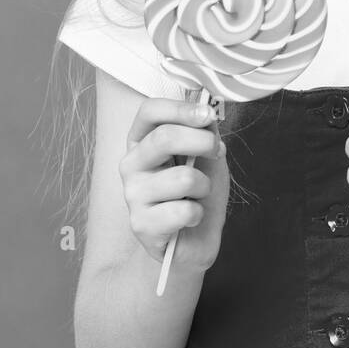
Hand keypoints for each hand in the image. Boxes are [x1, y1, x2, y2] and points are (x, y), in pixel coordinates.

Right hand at [119, 98, 230, 272]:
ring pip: (183, 177)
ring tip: (198, 195)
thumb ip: (205, 133)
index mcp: (142, 142)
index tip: (208, 114)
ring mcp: (132, 195)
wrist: (198, 238)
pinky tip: (190, 218)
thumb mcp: (207, 156)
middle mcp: (131, 165)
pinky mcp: (141, 225)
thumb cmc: (198, 193)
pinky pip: (183, 210)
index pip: (150, 112)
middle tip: (218, 151)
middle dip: (202, 141)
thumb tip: (207, 113)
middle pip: (163, 138)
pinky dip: (198, 214)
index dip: (181, 109)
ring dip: (204, 186)